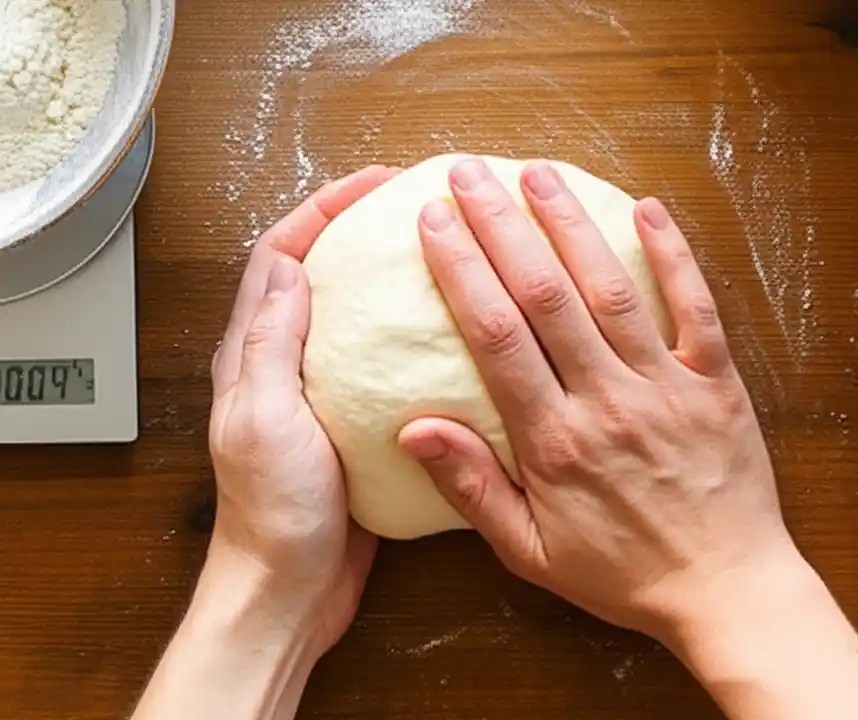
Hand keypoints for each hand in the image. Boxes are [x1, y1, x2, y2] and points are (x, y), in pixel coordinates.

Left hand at [207, 166, 393, 657]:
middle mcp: (284, 366)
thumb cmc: (274, 510)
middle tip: (416, 207)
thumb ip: (272, 341)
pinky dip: (410, 338)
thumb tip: (290, 265)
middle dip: (358, 230)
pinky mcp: (355, 427)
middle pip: (318, 274)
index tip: (377, 185)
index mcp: (254, 355)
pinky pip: (383, 365)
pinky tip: (451, 337)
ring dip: (387, 279)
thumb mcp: (264, 416)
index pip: (281, 257)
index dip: (323, 210)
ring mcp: (321, 396)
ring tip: (441, 255)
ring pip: (354, 316)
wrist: (291, 589)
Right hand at [399, 159, 857, 719]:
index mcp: (554, 440)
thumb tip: (412, 428)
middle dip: (502, 226)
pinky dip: (674, 256)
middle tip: (470, 174)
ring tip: (538, 174)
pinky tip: (648, 209)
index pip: (496, 335)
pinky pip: (695, 307)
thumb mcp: (531, 553)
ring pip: (612, 289)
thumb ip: (472, 487)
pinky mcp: (716, 383)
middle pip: (545, 295)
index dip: (462, 269)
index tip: (434, 221)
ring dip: (573, 225)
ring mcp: (665, 386)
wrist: (726, 590)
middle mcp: (607, 400)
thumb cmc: (624, 575)